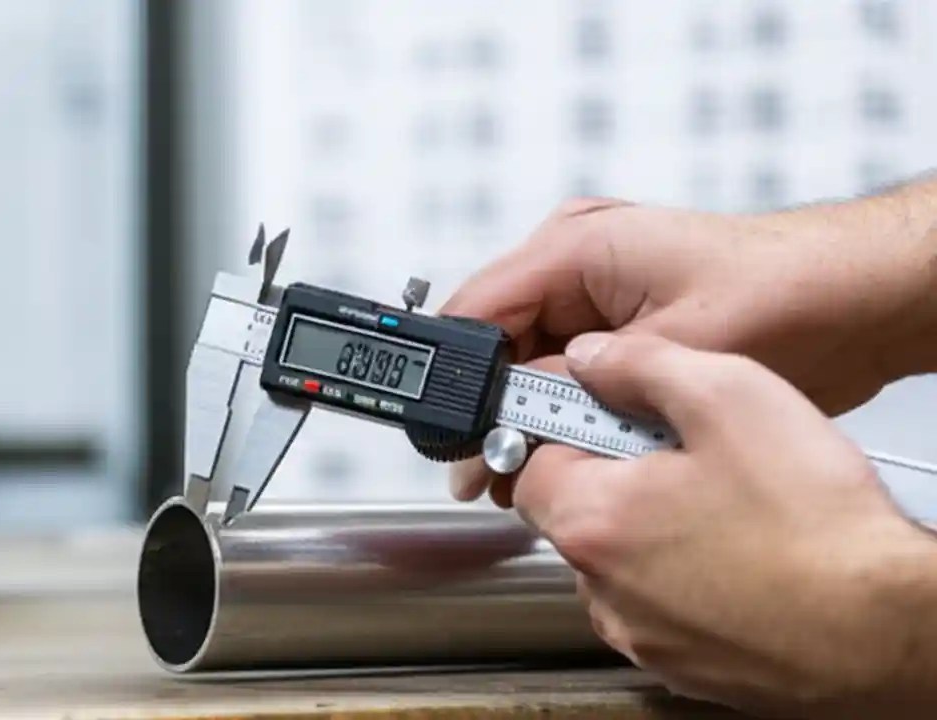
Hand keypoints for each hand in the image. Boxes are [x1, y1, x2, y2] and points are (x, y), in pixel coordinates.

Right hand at [442, 196, 936, 503]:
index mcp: (579, 244)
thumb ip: (587, 380)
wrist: (856, 297)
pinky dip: (559, 408)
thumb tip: (519, 414)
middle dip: (490, 408)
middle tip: (489, 467)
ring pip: (526, 359)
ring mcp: (594, 290)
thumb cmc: (793, 291)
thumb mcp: (678, 348)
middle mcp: (577, 260)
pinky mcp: (615, 320)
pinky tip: (564, 444)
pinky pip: (562, 366)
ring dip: (524, 413)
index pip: (478, 309)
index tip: (455, 435)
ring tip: (524, 465)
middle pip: (496, 340)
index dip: (457, 378)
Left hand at [513, 332, 934, 715]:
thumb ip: (642, 364)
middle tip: (678, 453)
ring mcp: (639, 633)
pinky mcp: (681, 664)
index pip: (525, 463)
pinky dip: (682, 576)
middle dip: (611, 477)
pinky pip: (657, 604)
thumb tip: (593, 356)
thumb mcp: (729, 396)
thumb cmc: (816, 525)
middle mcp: (600, 587)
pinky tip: (738, 553)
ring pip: (616, 561)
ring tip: (721, 506)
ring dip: (648, 528)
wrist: (883, 627)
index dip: (564, 429)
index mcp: (591, 519)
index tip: (600, 413)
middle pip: (571, 513)